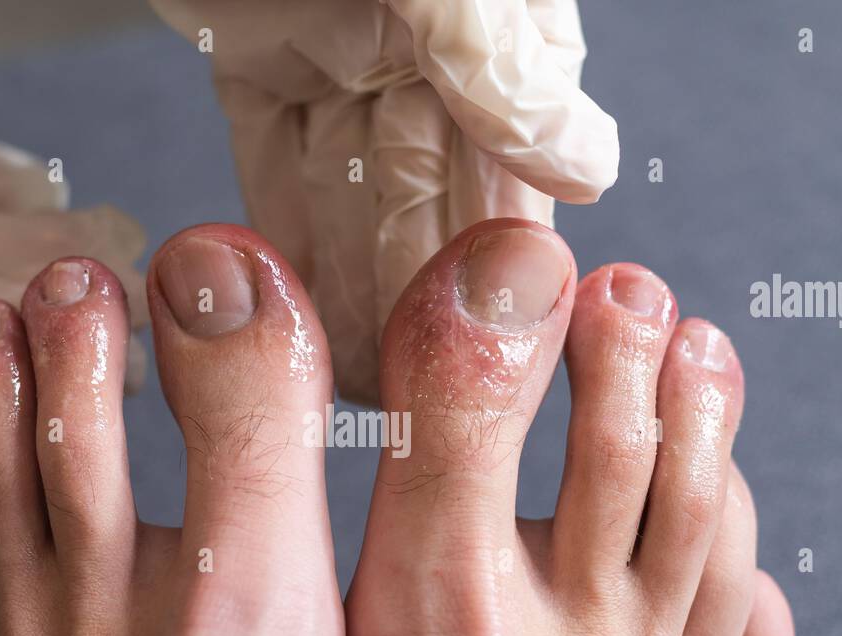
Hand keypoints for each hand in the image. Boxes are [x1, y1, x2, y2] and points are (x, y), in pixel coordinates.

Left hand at [151, 0, 618, 403]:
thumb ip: (501, 54)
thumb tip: (587, 164)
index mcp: (489, 26)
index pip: (509, 163)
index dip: (501, 257)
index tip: (501, 344)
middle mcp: (419, 45)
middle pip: (425, 192)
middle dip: (421, 291)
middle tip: (416, 392)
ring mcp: (335, 47)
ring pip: (349, 189)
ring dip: (348, 279)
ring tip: (353, 374)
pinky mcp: (254, 49)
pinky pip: (274, 153)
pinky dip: (280, 223)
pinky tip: (287, 292)